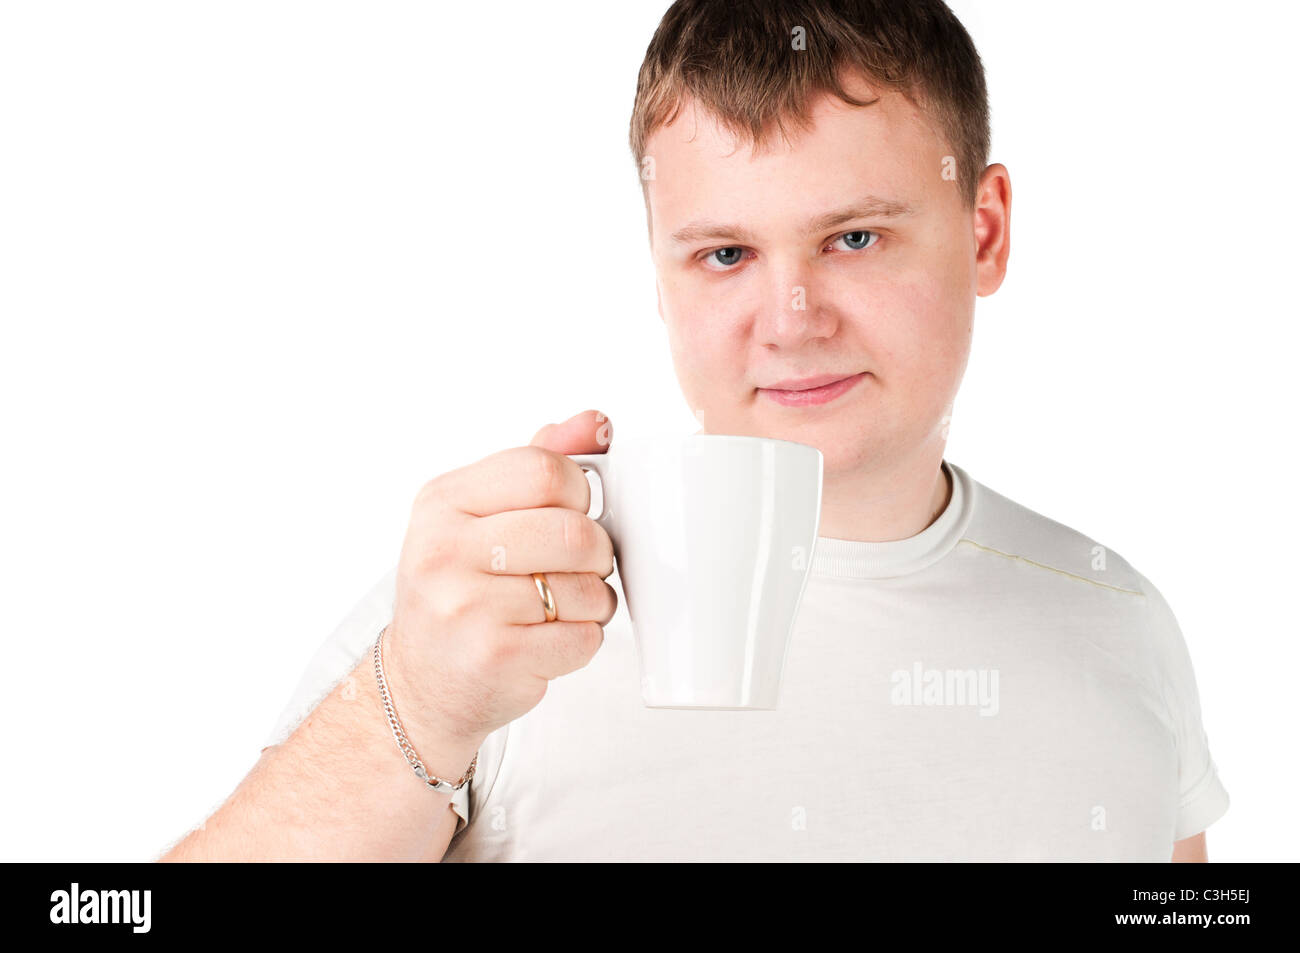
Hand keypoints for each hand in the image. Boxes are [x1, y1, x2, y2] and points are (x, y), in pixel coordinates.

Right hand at [384, 409, 616, 752]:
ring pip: (586, 589)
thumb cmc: (459, 588)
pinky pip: (582, 638)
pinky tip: (552, 637)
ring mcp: (466, 607)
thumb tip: (594, 422)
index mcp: (442, 501)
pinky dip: (583, 639)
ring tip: (562, 605)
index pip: (543, 469)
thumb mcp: (479, 514)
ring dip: (593, 600)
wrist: (420, 681)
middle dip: (596, 552)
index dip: (578, 493)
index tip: (571, 513)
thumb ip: (537, 463)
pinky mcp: (493, 657)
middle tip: (582, 565)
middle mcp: (444, 550)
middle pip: (573, 532)